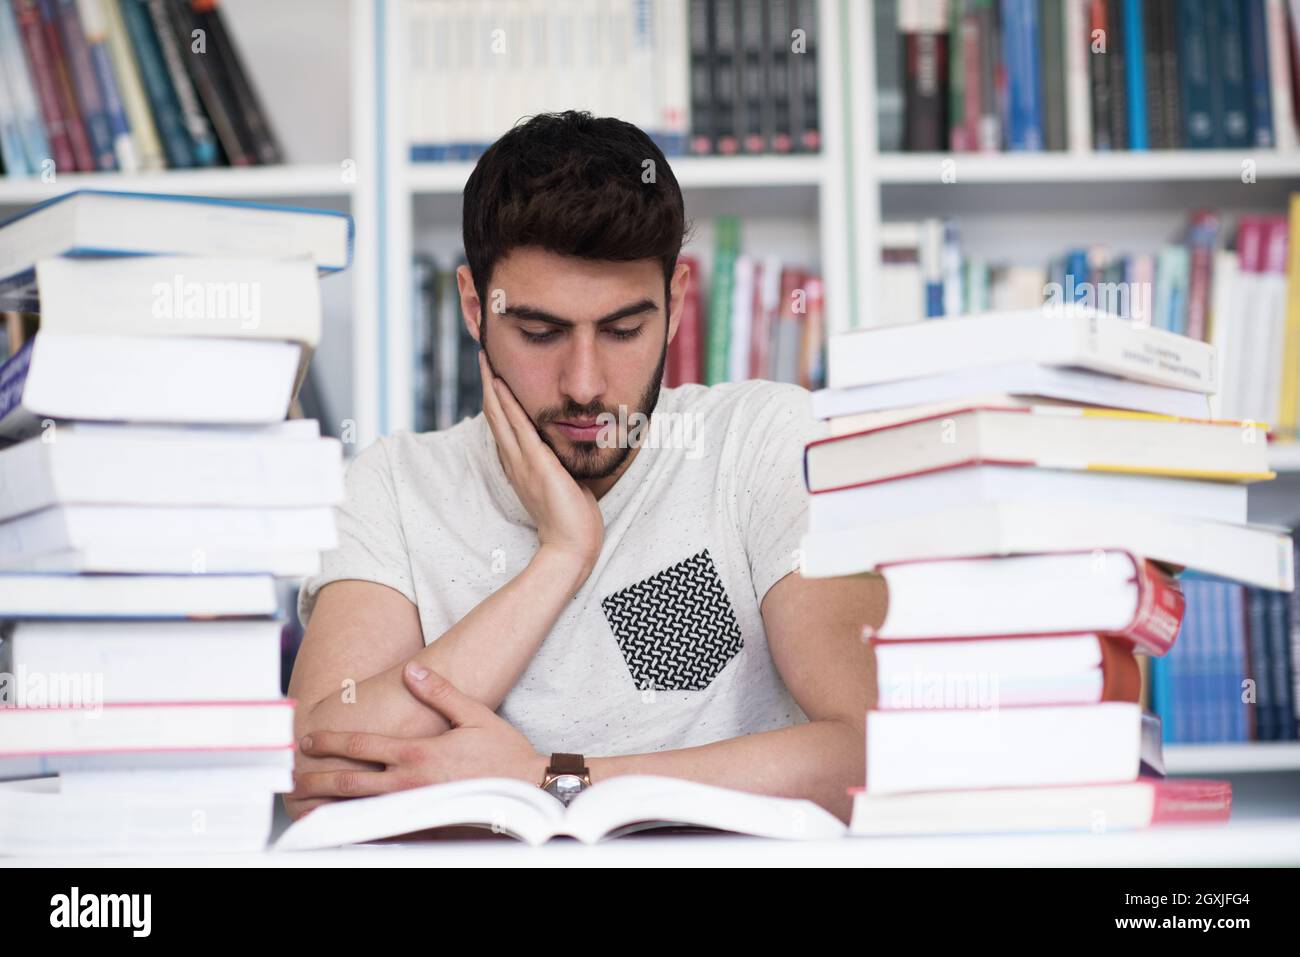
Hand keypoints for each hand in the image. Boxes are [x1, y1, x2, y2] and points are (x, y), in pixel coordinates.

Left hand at [288, 661, 546, 808]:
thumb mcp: (473, 714)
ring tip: (306, 808)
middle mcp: (410, 784)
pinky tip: (347, 827)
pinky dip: (360, 826)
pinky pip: (385, 827)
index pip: (361, 747)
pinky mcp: (426, 824)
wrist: (529, 789)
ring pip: (362, 810)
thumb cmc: (503, 753)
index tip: (308, 740)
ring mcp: (416, 808)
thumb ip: (439, 692)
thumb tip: (412, 670)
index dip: (331, 742)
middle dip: (317, 781)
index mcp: (417, 754)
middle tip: (292, 781)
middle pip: (351, 784)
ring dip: (331, 808)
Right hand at [478, 350, 603, 575]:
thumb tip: (569, 451)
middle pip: (495, 416)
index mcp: (521, 467)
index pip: (504, 427)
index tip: (494, 375)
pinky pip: (519, 428)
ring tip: (486, 360)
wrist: (571, 549)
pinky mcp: (537, 465)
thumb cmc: (572, 522)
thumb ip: (560, 466)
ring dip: (493, 386)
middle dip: (489, 384)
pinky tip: (501, 384)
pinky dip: (508, 405)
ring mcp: (524, 463)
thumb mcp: (564, 485)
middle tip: (483, 355)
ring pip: (501, 417)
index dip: (496, 400)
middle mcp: (516, 462)